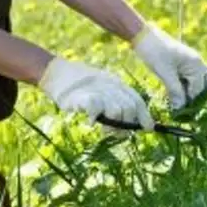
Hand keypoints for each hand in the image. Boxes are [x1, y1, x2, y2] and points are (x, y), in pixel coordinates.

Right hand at [38, 57, 154, 130]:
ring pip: (116, 111)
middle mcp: (110, 86)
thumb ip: (117, 101)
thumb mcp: (102, 89)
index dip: (144, 116)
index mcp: (117, 83)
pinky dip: (96, 118)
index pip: (136, 100)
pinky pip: (96, 109)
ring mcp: (97, 90)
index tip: (149, 128)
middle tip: (120, 134)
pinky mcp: (83, 96)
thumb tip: (135, 122)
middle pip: (129, 108)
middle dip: (128, 124)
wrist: (56, 72)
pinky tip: (91, 123)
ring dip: (113, 125)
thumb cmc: (80, 85)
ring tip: (105, 130)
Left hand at [131, 23, 206, 113]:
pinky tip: (172, 94)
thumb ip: (175, 90)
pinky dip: (183, 86)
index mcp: (195, 63)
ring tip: (177, 102)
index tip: (180, 112)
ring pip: (196, 81)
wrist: (142, 36)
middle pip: (204, 84)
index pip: (199, 89)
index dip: (190, 102)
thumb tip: (181, 108)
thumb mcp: (165, 73)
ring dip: (189, 92)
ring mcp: (189, 62)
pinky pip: (188, 77)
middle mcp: (196, 62)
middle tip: (183, 107)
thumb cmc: (154, 52)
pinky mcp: (181, 63)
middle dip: (195, 97)